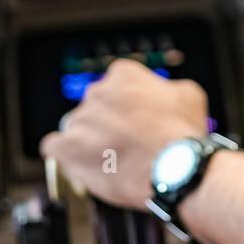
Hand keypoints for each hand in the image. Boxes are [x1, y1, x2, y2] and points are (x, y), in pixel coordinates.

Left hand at [39, 58, 208, 209]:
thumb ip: (166, 87)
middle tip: (126, 142)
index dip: (127, 104)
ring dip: (89, 141)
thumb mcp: (189, 95)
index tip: (135, 119)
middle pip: (95, 106)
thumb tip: (161, 93)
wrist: (176, 169)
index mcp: (124, 74)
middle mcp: (97, 91)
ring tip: (112, 160)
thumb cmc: (183, 134)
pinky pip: (54, 147)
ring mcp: (80, 119)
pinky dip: (66, 156)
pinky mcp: (66, 147)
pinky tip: (84, 164)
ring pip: (77, 128)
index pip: (116, 85)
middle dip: (107, 123)